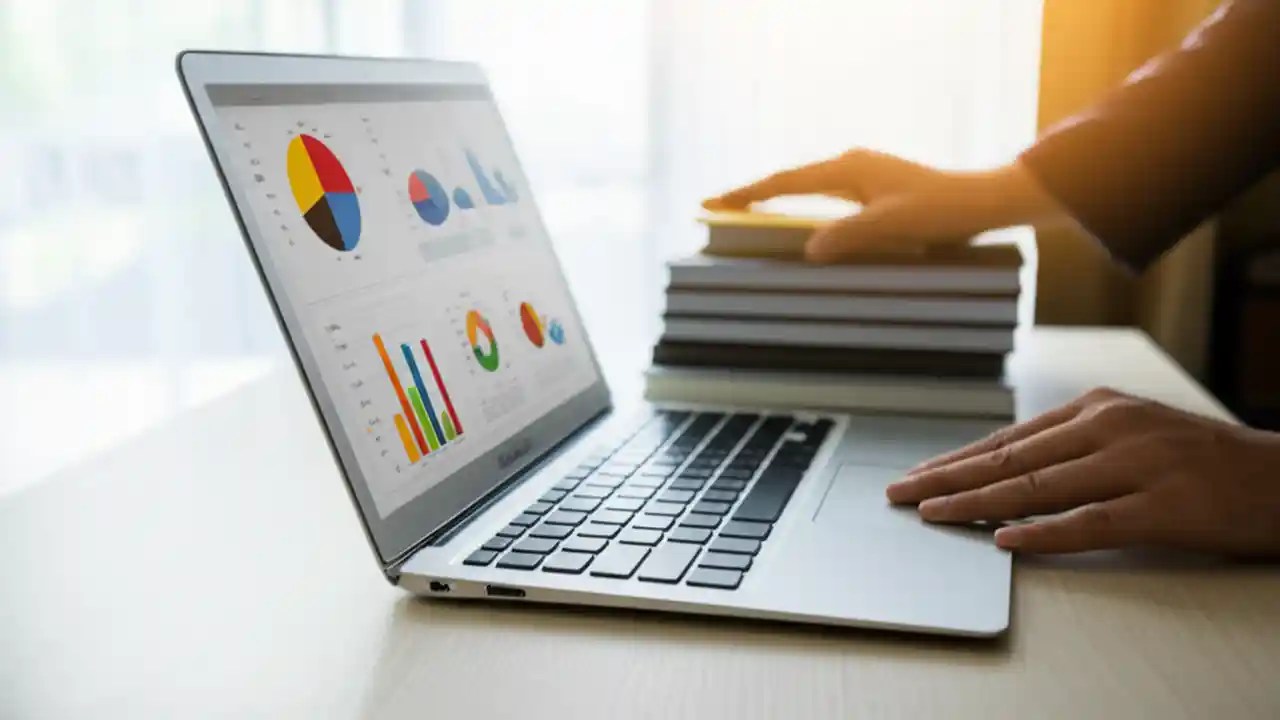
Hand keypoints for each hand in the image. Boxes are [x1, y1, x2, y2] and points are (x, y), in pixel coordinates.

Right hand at [702, 150, 1062, 261]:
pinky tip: (798, 223)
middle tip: (718, 210)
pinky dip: (802, 208)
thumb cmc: (940, 212)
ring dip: (778, 201)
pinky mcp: (875, 188)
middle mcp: (851, 165)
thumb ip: (845, 236)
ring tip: (747, 216)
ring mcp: (863, 175)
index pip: (784, 181)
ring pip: (807, 188)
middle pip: (790, 180)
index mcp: (847, 169)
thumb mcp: (889, 226)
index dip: (748, 195)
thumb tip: (808, 250)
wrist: (983, 202)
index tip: (715, 203)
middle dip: (754, 196)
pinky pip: (825, 198)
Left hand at [885, 387, 1279, 555]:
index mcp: (1099, 409)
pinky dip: (1044, 533)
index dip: (956, 459)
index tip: (916, 475)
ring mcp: (1139, 465)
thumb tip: (1005, 470)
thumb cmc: (1203, 461)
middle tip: (900, 494)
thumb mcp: (1133, 433)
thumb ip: (1074, 445)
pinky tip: (1005, 540)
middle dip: (947, 478)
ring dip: (976, 503)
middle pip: (1011, 459)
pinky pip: (1092, 522)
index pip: (1009, 439)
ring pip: (1038, 487)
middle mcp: (1111, 428)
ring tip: (932, 515)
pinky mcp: (1166, 506)